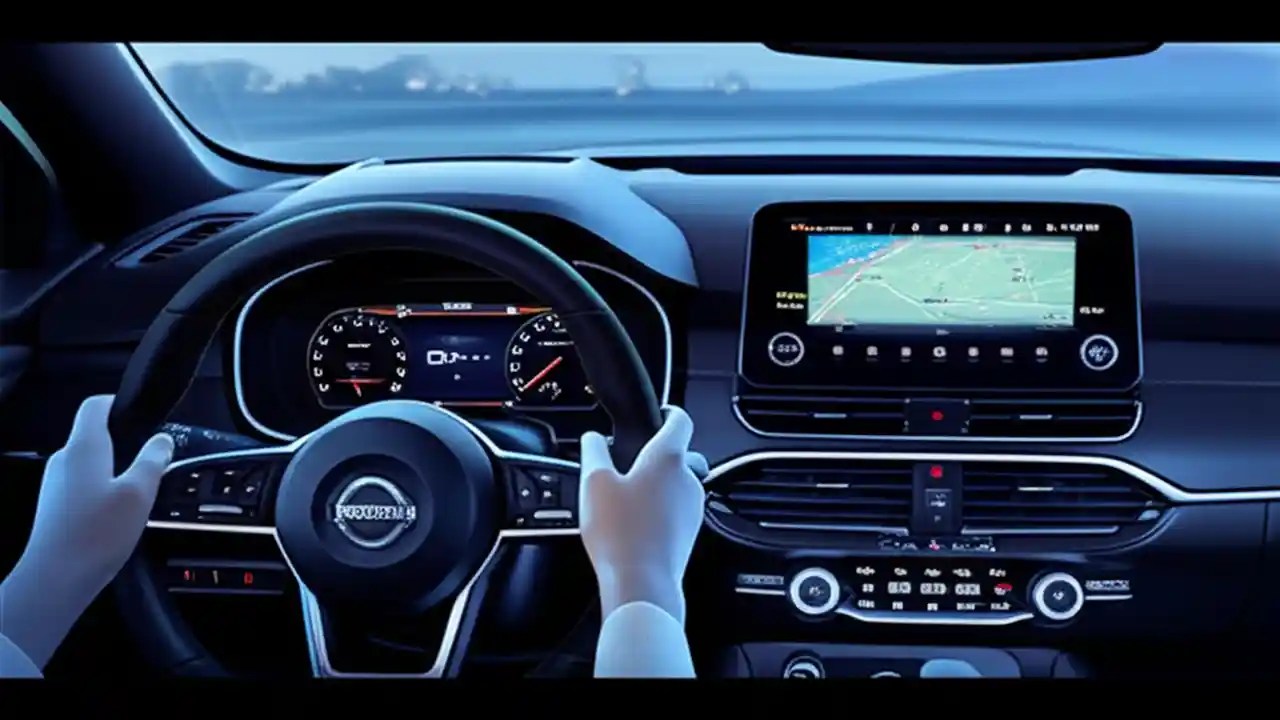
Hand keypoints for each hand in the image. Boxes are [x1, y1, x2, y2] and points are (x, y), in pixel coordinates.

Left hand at [0, 394, 172, 668]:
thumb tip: (162, 439)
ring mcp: (55, 483)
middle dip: (124, 442)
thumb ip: (153, 460)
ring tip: (137, 494)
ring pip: (91, 462)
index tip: (142, 415)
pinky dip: (102, 489)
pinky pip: (83, 484)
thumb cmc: (97, 533)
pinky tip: (117, 514)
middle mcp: (63, 459)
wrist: (55, 578)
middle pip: (94, 434)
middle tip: (151, 462)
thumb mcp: (139, 493)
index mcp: (83, 447)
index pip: (95, 405)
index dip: (118, 402)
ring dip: (115, 469)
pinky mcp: (54, 505)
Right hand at [579, 406, 704, 624]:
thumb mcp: (593, 482)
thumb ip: (593, 450)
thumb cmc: (620, 534)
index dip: (668, 412)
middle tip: (631, 461)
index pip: (681, 419)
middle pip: (679, 453)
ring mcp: (693, 507)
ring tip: (628, 496)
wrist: (641, 584)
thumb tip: (593, 437)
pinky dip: (661, 508)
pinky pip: (677, 509)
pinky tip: (636, 521)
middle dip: (657, 454)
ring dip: (658, 483)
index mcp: (668, 457)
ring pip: (679, 482)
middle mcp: (688, 479)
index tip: (658, 414)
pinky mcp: (689, 531)